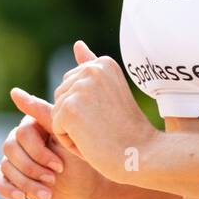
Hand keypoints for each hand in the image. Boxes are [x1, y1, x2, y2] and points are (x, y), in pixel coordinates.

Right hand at [0, 88, 106, 198]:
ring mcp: (15, 158)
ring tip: (48, 193)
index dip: (39, 152)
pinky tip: (21, 197)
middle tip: (53, 179)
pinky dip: (7, 189)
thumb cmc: (80, 164)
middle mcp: (21, 138)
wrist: (85, 194)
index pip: (23, 133)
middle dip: (32, 168)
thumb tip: (13, 92)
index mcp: (34, 124)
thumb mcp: (65, 137)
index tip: (59, 166)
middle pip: (9, 148)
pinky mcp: (11, 176)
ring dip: (27, 183)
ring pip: (5, 165)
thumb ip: (42, 112)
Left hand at [51, 40, 159, 179]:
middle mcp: (91, 70)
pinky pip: (56, 127)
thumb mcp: (111, 91)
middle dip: (78, 117)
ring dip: (73, 129)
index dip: (89, 107)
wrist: (142, 155)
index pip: (74, 83)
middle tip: (106, 127)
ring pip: (58, 111)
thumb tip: (77, 44)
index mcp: (103, 63)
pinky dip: (70, 141)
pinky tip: (92, 143)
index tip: (112, 115)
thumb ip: (92, 67)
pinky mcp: (69, 108)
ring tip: (100, 134)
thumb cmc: (128, 129)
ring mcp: (80, 88)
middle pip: (62, 95)